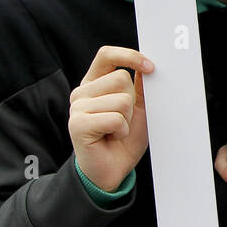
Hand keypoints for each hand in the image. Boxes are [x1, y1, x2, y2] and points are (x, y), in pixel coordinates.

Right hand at [68, 46, 151, 192]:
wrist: (112, 170)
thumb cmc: (123, 139)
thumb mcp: (138, 108)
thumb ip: (140, 86)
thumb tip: (146, 65)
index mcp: (94, 84)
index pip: (106, 55)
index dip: (129, 56)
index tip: (150, 67)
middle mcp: (82, 93)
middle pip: (121, 78)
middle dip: (132, 102)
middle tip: (123, 120)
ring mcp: (77, 108)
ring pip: (122, 100)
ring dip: (127, 119)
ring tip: (117, 131)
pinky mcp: (78, 124)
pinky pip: (115, 118)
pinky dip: (122, 130)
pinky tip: (112, 138)